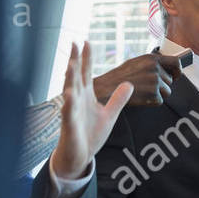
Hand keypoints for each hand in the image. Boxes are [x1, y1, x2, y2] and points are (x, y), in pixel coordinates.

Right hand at [50, 42, 133, 180]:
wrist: (79, 156)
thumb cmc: (90, 134)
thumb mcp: (109, 115)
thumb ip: (118, 99)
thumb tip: (129, 84)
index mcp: (86, 96)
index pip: (86, 73)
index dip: (86, 58)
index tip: (87, 41)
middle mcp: (77, 100)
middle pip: (75, 77)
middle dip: (74, 60)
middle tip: (74, 43)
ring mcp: (72, 112)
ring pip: (69, 91)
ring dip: (70, 77)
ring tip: (71, 63)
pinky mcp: (69, 125)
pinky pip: (68, 113)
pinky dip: (69, 104)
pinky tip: (69, 94)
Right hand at [93, 53, 180, 105]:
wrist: (106, 89)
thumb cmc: (119, 77)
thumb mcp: (135, 63)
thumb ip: (151, 64)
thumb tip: (167, 67)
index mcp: (152, 59)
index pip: (176, 63)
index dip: (178, 71)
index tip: (176, 76)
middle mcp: (155, 69)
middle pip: (170, 81)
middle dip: (162, 86)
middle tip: (146, 87)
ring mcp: (155, 82)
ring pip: (167, 92)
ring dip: (157, 94)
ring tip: (142, 92)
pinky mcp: (153, 95)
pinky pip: (160, 101)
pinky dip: (151, 102)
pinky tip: (140, 98)